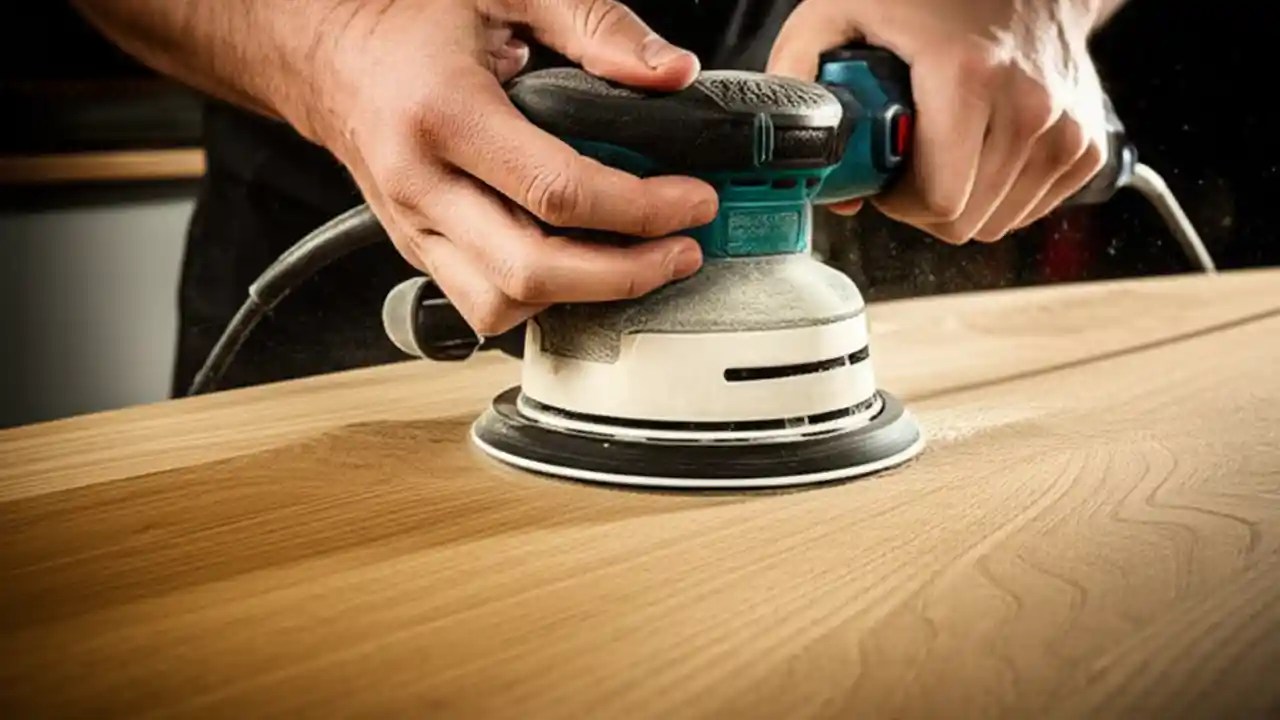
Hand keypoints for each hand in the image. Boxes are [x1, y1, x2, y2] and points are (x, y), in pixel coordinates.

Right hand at [308, 0, 717, 334]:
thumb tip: (671, 73)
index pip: (557, 192)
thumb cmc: (408, 18)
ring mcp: (413, 226)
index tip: (693, 202)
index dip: (641, 209)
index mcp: (443, 114)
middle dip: (624, 275)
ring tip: (638, 265)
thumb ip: (596, 27)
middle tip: (682, 252)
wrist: (327, 50)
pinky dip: (541, 297)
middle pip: (531, 270)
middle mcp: (421, 183)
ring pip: (501, 304)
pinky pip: (481, 300)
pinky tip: (580, 266)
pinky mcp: (415, 247)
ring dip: (580, 299)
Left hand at [768, 0, 1114, 243]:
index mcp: (968, 79)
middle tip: (907, 163)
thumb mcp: (841, 9)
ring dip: (962, 202)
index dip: (898, 204)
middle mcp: (1029, 107)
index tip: (885, 175)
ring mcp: (1066, 129)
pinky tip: (980, 152)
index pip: (939, 202)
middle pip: (965, 222)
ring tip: (944, 152)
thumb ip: (799, 68)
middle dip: (923, 205)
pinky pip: (1029, 210)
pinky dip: (998, 195)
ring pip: (997, 224)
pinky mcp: (1086, 146)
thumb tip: (799, 149)